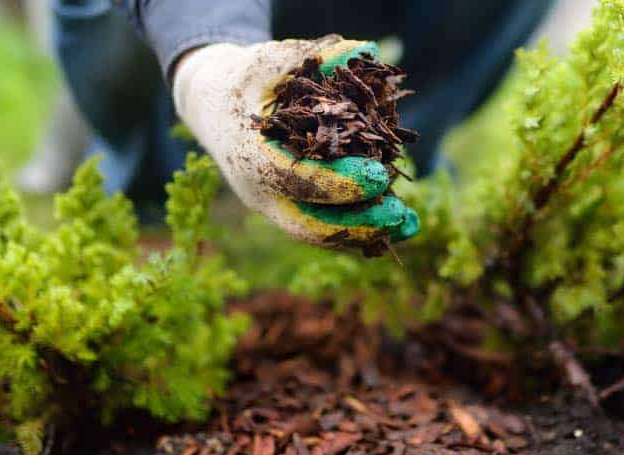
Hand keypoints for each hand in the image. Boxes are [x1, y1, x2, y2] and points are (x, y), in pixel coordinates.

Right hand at [172, 35, 418, 250]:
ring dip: (366, 233)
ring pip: (320, 234)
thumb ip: (314, 56)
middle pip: (308, 225)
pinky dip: (362, 230)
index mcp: (249, 156)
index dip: (338, 183)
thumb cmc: (245, 80)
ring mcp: (274, 207)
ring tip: (410, 224)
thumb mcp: (271, 61)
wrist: (213, 107)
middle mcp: (259, 192)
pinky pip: (327, 228)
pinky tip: (401, 224)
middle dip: (356, 225)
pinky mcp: (291, 210)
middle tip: (399, 214)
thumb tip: (363, 52)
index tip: (379, 176)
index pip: (294, 179)